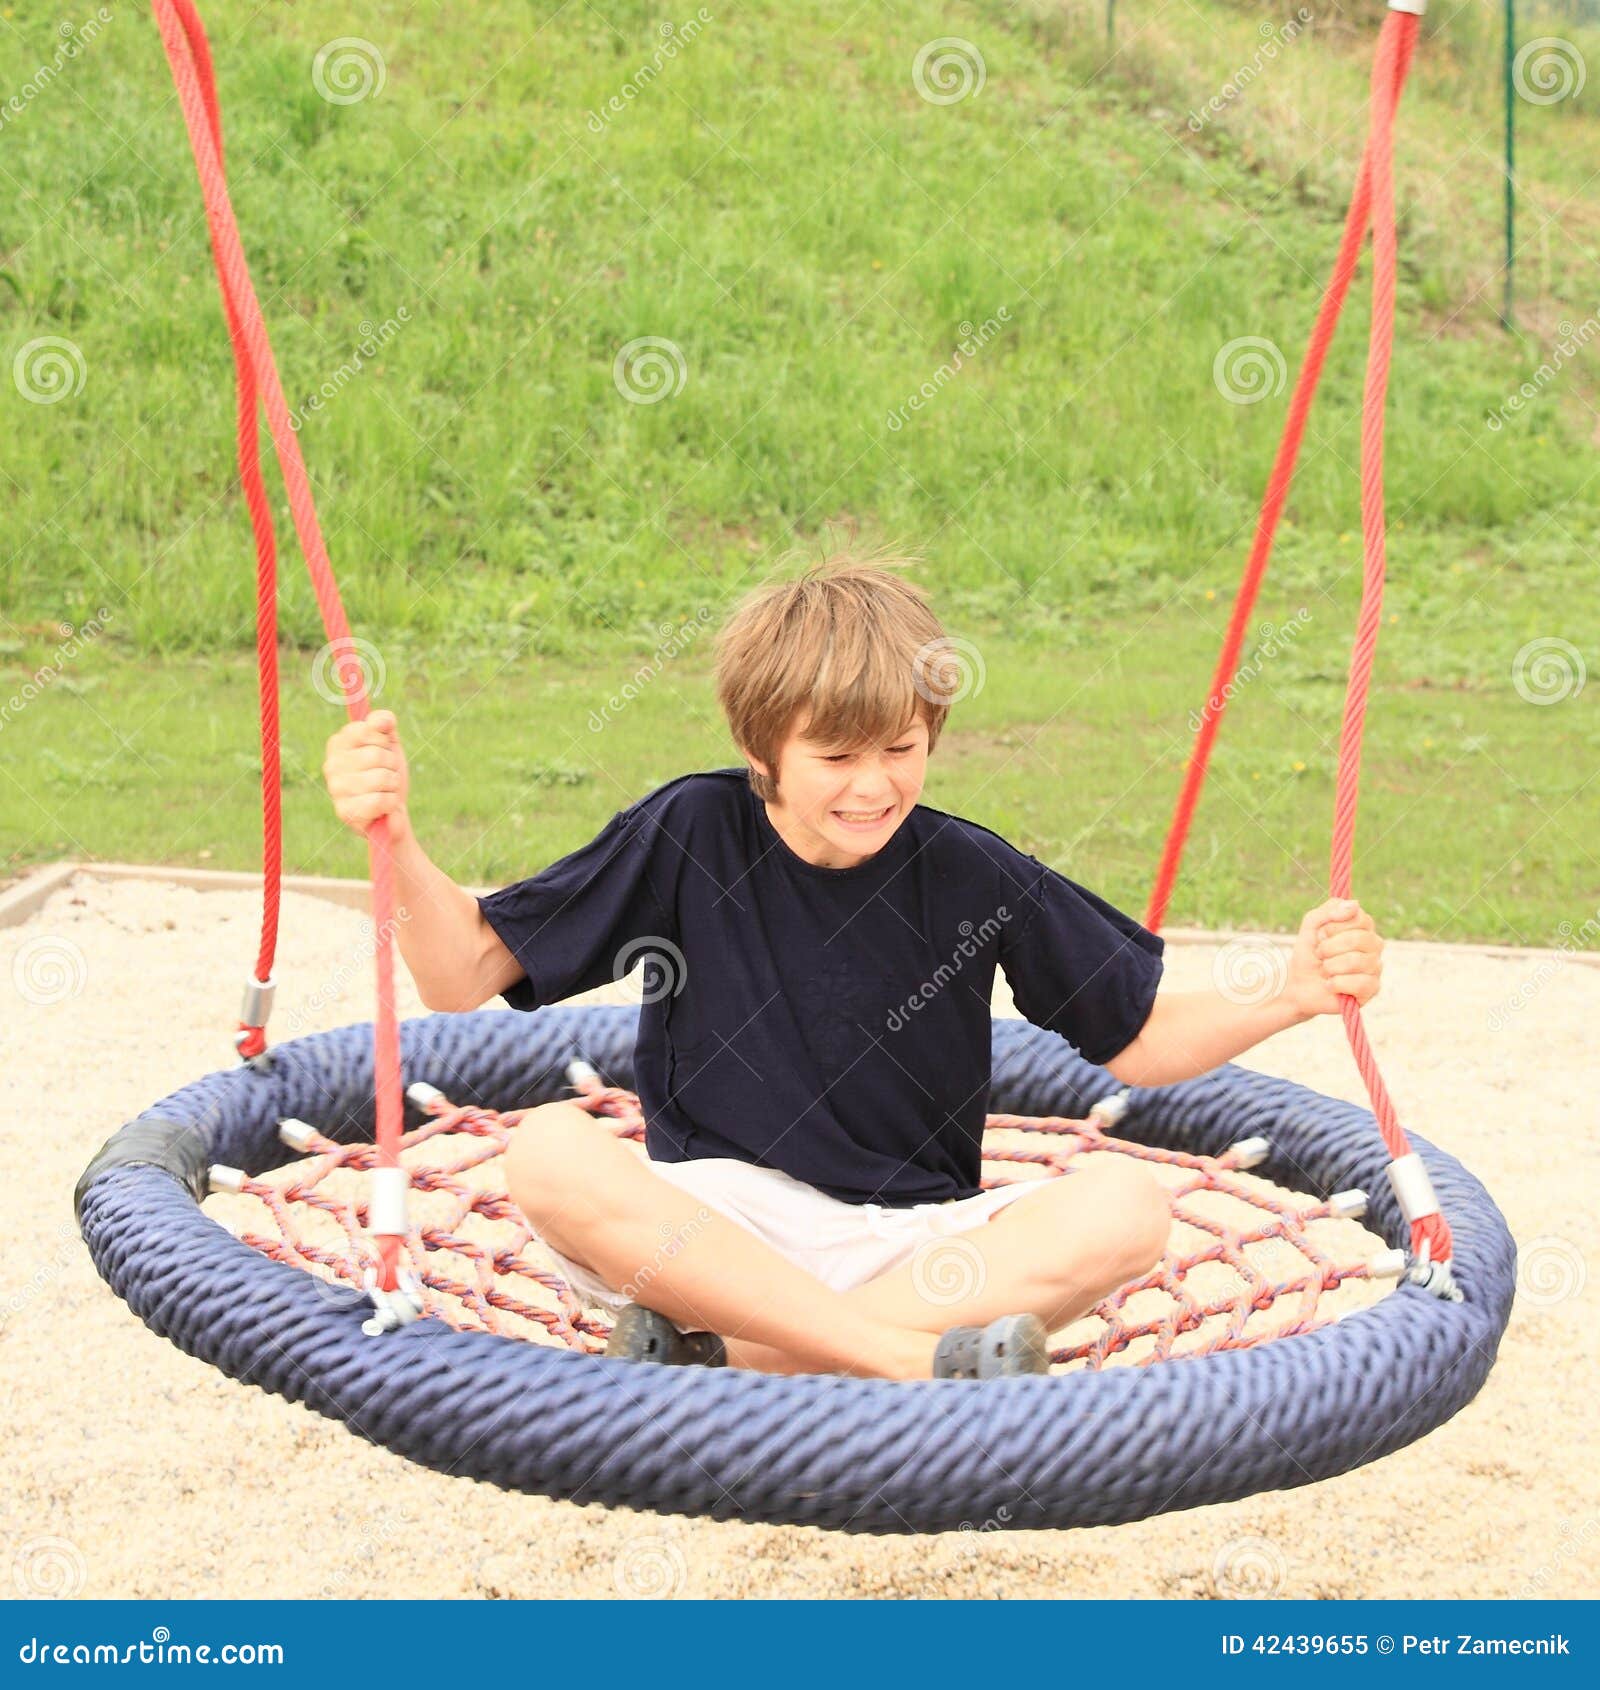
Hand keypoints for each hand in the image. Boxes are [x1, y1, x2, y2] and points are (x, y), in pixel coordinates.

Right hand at [323, 708, 410, 836]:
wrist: (393, 810)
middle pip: (377, 755)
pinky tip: (384, 807)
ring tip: (385, 790)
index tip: (383, 750)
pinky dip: (391, 804)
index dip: (384, 741)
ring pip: (381, 778)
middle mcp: (331, 764)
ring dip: (393, 785)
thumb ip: (385, 723)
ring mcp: (335, 788)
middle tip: (386, 775)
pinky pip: (379, 801)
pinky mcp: (344, 812)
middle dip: (392, 766)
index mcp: (339, 743)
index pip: (367, 729)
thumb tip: (382, 720)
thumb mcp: (390, 743)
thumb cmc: (388, 772)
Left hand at [1283, 897, 1382, 1017]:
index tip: (1321, 934)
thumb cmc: (1308, 954)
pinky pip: (1358, 983)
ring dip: (1330, 966)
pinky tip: (1330, 985)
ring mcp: (1375, 967)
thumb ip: (1328, 910)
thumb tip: (1354, 904)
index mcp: (1363, 928)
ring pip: (1356, 961)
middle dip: (1329, 947)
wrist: (1298, 985)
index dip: (1334, 926)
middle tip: (1320, 954)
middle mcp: (1374, 946)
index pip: (1360, 918)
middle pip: (1358, 939)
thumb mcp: (1311, 926)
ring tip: (1325, 971)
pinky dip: (1335, 983)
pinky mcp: (1372, 988)